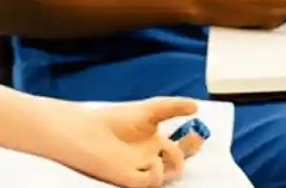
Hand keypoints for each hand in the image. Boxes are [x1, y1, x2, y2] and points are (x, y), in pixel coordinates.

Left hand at [59, 99, 200, 187]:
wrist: (87, 131)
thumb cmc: (113, 120)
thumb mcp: (147, 110)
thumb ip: (172, 107)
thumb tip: (196, 105)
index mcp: (155, 141)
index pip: (181, 146)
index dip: (193, 143)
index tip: (198, 131)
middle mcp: (151, 157)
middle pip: (178, 161)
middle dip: (188, 152)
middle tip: (192, 139)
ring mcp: (142, 169)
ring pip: (169, 174)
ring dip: (174, 163)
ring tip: (167, 147)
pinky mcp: (132, 179)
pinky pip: (153, 181)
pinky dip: (157, 174)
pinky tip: (153, 161)